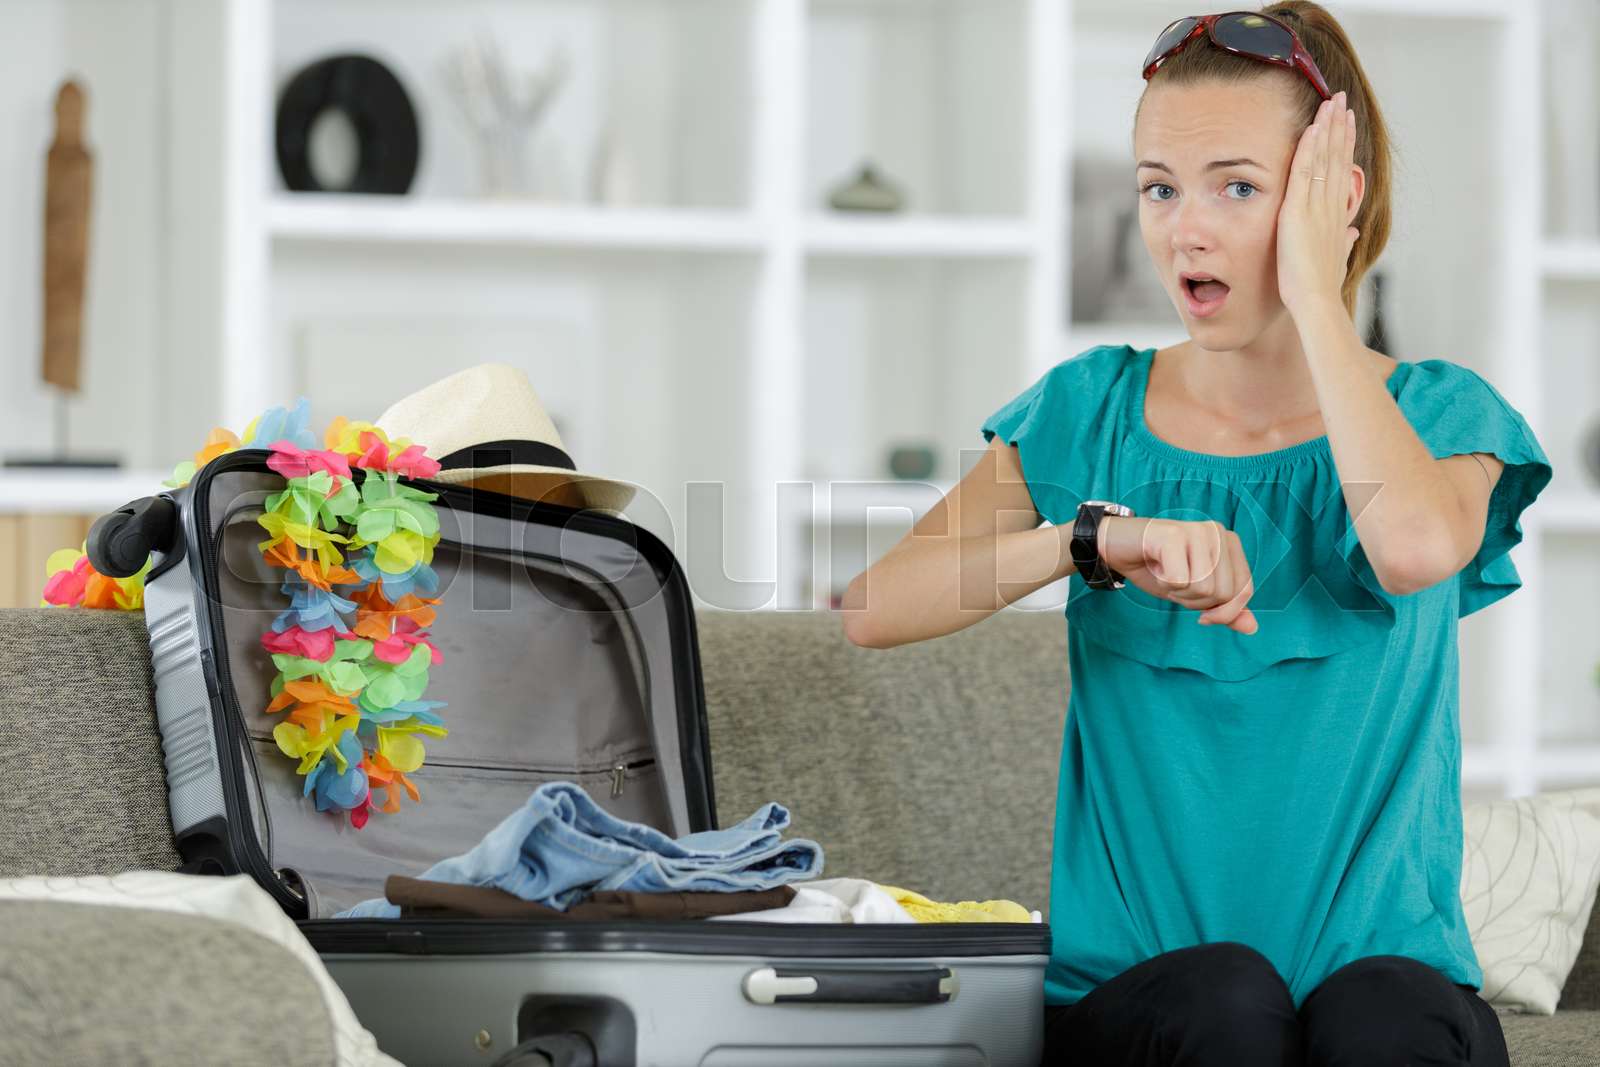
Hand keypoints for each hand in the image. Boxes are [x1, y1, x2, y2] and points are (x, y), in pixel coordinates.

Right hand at [1099, 516, 1258, 634]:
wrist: (1116, 547)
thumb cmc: (1158, 568)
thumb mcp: (1194, 594)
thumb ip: (1224, 609)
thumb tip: (1252, 628)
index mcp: (1230, 543)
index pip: (1244, 590)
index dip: (1224, 612)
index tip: (1201, 614)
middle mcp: (1218, 532)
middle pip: (1223, 593)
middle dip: (1195, 601)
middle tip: (1175, 582)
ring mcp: (1197, 531)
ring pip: (1203, 588)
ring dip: (1178, 593)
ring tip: (1166, 573)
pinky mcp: (1174, 535)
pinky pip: (1179, 580)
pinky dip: (1164, 583)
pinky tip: (1156, 566)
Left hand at [1276, 89, 1359, 319]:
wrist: (1317, 300)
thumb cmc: (1323, 286)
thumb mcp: (1336, 258)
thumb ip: (1343, 242)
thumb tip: (1351, 233)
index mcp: (1336, 214)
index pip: (1340, 172)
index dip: (1343, 146)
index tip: (1346, 124)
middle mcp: (1330, 205)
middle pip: (1337, 158)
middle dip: (1339, 127)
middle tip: (1340, 101)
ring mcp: (1316, 206)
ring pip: (1324, 159)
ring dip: (1328, 128)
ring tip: (1331, 103)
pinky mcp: (1299, 211)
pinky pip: (1304, 172)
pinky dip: (1309, 149)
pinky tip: (1313, 127)